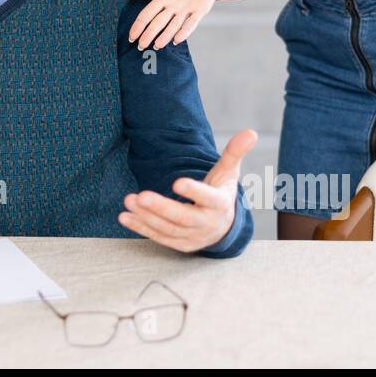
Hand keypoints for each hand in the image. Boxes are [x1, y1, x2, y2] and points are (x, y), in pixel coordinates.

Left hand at [119, 129, 256, 252]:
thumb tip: (250, 132)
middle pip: (183, 217)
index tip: (177, 181)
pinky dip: (141, 228)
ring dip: (146, 216)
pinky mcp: (180, 244)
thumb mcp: (228, 173)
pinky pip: (158, 237)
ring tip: (129, 200)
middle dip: (161, 207)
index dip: (194, 191)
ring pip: (168, 228)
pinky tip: (125, 217)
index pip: (208, 198)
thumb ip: (234, 152)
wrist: (223, 226)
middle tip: (141, 196)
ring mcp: (193, 237)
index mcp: (219, 204)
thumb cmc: (221, 193)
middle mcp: (206, 223)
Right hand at [128, 0, 221, 49]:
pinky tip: (177, 40)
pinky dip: (184, 31)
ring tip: (157, 46)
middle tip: (141, 46)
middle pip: (158, 23)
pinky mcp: (199, 11)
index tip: (131, 36)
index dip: (139, 25)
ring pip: (173, 26)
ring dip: (165, 36)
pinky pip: (191, 23)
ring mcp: (185, 11)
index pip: (147, 14)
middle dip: (149, 35)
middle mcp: (172, 7)